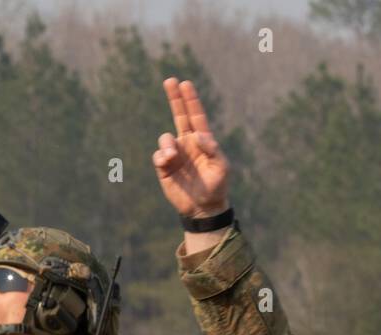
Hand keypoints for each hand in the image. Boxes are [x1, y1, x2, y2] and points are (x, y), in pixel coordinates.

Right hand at [152, 77, 230, 218]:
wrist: (203, 207)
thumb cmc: (216, 186)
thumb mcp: (221, 168)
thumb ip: (213, 150)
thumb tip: (198, 135)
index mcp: (202, 140)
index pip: (196, 116)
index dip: (191, 100)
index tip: (185, 83)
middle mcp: (187, 143)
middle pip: (179, 116)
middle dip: (175, 98)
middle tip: (170, 80)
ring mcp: (175, 155)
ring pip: (166, 139)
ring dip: (168, 144)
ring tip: (173, 156)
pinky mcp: (164, 168)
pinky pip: (159, 155)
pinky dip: (161, 156)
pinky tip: (167, 162)